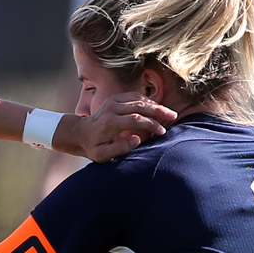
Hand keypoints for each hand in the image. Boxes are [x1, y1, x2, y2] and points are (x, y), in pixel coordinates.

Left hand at [54, 93, 177, 161]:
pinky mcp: (115, 98)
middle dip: (158, 110)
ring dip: (155, 105)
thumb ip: (119, 149)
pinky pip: (135, 97)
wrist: (80, 133)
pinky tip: (157, 109)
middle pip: (140, 105)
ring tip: (168, 113)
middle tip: (173, 116)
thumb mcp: (101, 155)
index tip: (161, 132)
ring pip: (139, 99)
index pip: (135, 119)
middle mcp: (112, 108)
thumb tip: (137, 139)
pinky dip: (148, 101)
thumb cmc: (92, 147)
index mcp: (110, 122)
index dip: (151, 124)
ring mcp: (113, 101)